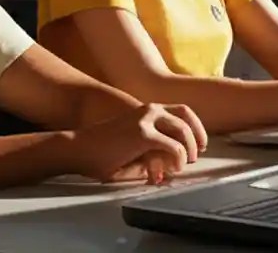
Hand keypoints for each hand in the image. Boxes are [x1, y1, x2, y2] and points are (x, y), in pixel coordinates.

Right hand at [69, 103, 207, 183]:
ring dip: (189, 149)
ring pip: (183, 131)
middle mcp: (149, 110)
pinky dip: (177, 158)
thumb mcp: (131, 143)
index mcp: (147, 110)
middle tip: (197, 154)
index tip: (199, 143)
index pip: (183, 111)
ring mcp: (146, 120)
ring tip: (183, 163)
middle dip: (197, 137)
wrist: (77, 148)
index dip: (195, 127)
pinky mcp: (142, 135)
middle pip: (187, 117)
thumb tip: (170, 164)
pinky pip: (173, 146)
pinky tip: (172, 168)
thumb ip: (151, 148)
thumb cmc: (100, 150)